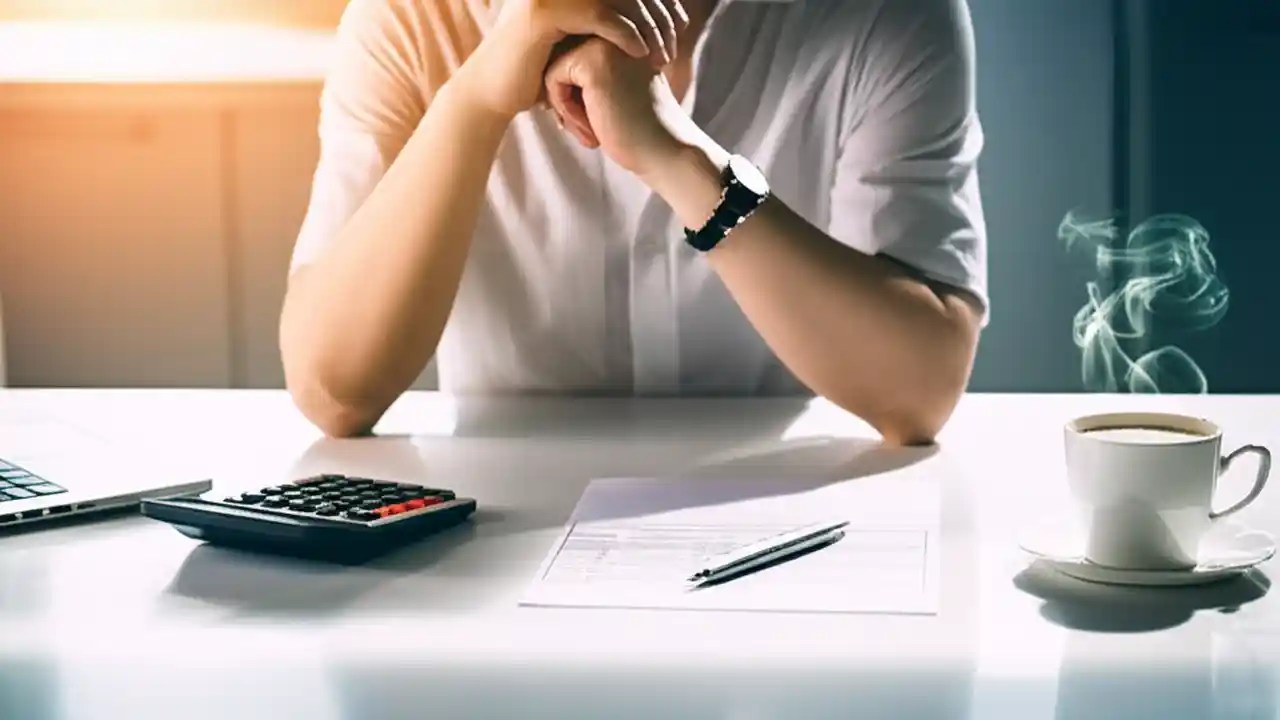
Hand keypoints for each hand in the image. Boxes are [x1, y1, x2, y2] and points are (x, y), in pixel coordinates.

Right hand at [454, 0, 687, 118]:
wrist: (493, 93)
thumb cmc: (535, 71)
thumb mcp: (576, 40)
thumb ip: (604, 20)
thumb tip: (655, 10)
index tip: (679, 23)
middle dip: (658, 8)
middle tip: (677, 35)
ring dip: (647, 23)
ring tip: (663, 52)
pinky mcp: (542, 13)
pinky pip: (597, 16)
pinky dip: (625, 34)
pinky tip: (642, 54)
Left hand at [544, 38, 696, 175]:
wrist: (666, 151)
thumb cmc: (640, 131)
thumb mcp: (614, 93)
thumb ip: (588, 77)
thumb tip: (545, 77)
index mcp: (624, 37)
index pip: (575, 56)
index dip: (575, 93)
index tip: (595, 123)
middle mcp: (616, 32)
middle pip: (562, 60)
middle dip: (568, 100)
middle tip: (591, 132)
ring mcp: (605, 43)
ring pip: (555, 68)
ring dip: (566, 108)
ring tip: (593, 134)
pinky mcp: (593, 62)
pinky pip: (552, 79)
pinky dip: (564, 110)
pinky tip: (592, 131)